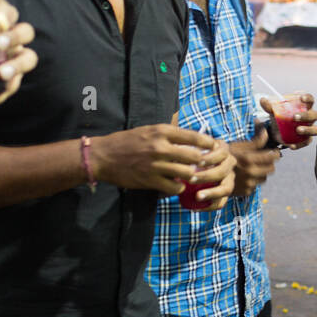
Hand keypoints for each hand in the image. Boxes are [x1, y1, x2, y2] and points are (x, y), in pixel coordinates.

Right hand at [91, 125, 234, 200]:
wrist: (103, 156)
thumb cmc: (127, 141)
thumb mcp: (148, 130)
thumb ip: (169, 133)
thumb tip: (190, 137)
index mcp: (161, 131)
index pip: (193, 136)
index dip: (207, 143)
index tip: (213, 147)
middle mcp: (160, 146)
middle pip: (194, 156)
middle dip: (203, 162)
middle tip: (206, 165)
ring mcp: (155, 164)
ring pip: (187, 173)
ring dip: (192, 176)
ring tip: (192, 176)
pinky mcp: (150, 180)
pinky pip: (174, 186)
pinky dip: (179, 187)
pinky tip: (176, 185)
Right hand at [229, 126, 280, 195]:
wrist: (208, 173)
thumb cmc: (224, 156)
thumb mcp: (237, 146)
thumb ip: (255, 141)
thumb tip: (266, 131)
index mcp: (248, 159)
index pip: (272, 157)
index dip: (275, 153)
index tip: (273, 151)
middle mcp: (250, 173)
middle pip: (271, 169)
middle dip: (269, 163)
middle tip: (265, 159)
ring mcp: (248, 184)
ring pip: (264, 178)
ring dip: (262, 172)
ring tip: (252, 167)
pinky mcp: (246, 192)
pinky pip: (256, 185)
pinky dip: (253, 180)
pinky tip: (245, 176)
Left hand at [265, 93, 316, 147]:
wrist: (275, 131)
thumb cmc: (279, 117)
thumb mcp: (273, 111)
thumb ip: (269, 106)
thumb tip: (263, 100)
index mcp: (303, 106)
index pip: (310, 100)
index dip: (308, 98)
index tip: (301, 98)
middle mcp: (309, 117)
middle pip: (313, 115)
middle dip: (306, 115)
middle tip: (295, 117)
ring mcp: (309, 128)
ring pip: (314, 129)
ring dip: (307, 129)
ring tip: (298, 130)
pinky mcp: (305, 139)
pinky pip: (306, 142)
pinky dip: (300, 144)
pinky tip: (292, 145)